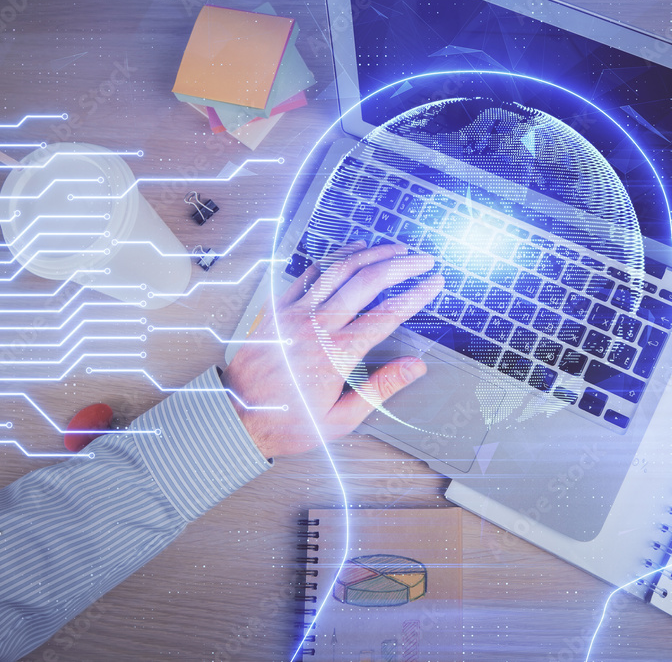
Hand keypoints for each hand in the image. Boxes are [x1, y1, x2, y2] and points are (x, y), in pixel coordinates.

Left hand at [220, 242, 442, 457]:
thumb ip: (381, 388)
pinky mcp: (277, 310)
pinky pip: (308, 275)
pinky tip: (350, 253)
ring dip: (370, 254)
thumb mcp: (341, 419)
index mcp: (337, 354)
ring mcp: (295, 314)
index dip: (417, 294)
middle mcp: (317, 327)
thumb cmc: (288, 423)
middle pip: (368, 282)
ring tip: (393, 249)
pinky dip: (333, 260)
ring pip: (339, 270)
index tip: (434, 283)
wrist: (236, 417)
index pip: (388, 314)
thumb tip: (415, 367)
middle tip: (422, 260)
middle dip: (401, 265)